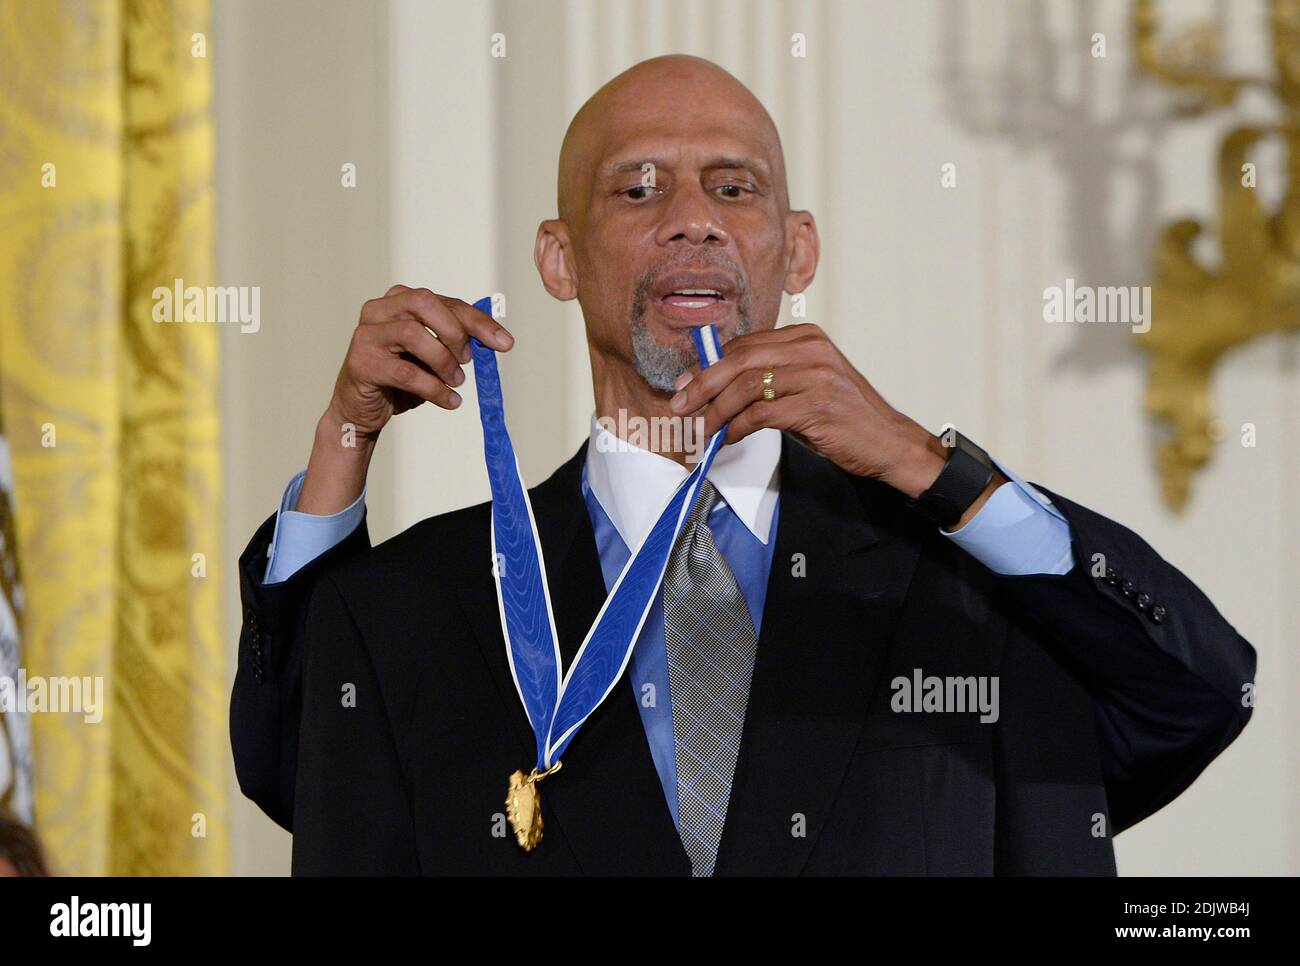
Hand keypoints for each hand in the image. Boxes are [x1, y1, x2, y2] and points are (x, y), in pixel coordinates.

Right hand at [297, 286, 512, 514]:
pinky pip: (407, 373)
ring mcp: (367, 335)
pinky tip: (450, 401)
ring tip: (457, 382)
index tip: (505, 343)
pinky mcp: (362, 363)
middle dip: (454, 331)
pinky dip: (435, 389)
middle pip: (424, 303)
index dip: (478, 322)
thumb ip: (455, 342)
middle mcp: (379, 310)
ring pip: (413, 335)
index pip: (446, 302)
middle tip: (467, 359)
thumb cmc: (400, 378)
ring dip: (444, 361)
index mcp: (399, 299)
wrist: (361, 410)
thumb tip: (496, 340)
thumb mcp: (432, 355)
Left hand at [668, 323, 998, 514]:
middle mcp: (810, 349)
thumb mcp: (805, 384)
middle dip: (702, 385)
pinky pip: (761, 414)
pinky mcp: (816, 405)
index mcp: (805, 337)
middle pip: (739, 360)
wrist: (888, 441)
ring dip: (716, 411)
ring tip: (702, 429)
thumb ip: (769, 378)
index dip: (708, 365)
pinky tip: (728, 438)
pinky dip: (736, 428)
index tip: (685, 385)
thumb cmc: (843, 417)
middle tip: (680, 406)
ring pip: (746, 386)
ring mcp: (815, 375)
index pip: (743, 345)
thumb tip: (715, 386)